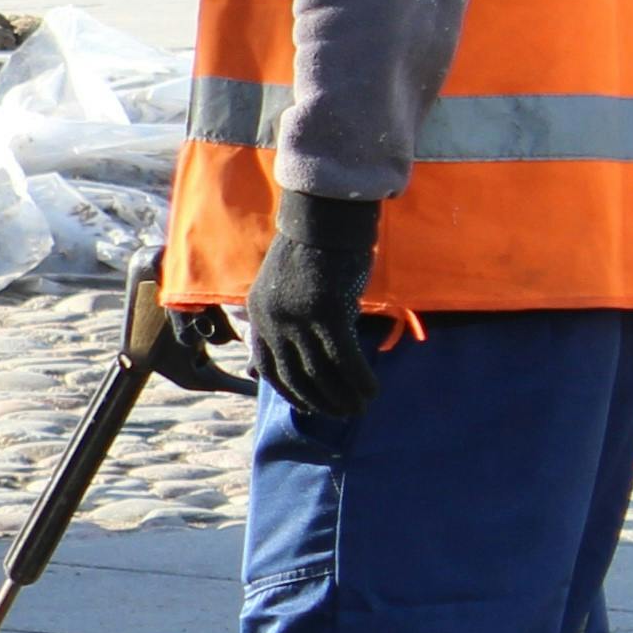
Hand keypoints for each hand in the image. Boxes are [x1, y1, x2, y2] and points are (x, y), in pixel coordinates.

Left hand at [244, 189, 383, 418]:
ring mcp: (299, 318)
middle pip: (296, 375)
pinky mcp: (327, 312)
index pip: (269, 367)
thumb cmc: (312, 253)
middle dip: (320, 400)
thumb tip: (286, 360)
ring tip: (360, 407)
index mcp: (260, 315)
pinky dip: (359, 378)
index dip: (290, 392)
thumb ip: (283, 323)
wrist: (324, 219)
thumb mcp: (284, 290)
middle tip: (342, 413)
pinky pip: (345, 357)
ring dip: (343, 395)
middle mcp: (274, 320)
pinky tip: (372, 390)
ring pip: (321, 371)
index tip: (308, 407)